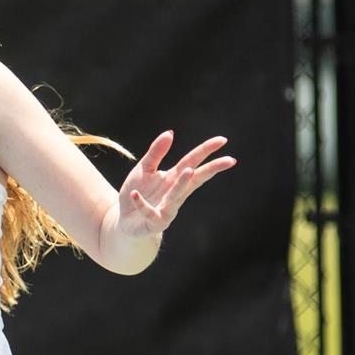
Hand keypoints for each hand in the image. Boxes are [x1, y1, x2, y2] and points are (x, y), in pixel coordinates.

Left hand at [116, 131, 235, 238]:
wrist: (125, 221)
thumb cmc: (138, 192)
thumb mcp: (144, 169)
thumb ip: (156, 153)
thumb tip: (170, 132)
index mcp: (173, 178)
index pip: (193, 161)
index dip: (206, 150)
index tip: (223, 140)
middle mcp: (174, 193)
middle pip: (195, 179)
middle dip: (211, 169)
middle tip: (229, 160)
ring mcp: (166, 209)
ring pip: (176, 196)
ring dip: (181, 184)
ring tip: (188, 171)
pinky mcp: (153, 222)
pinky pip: (148, 212)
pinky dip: (141, 204)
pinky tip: (134, 194)